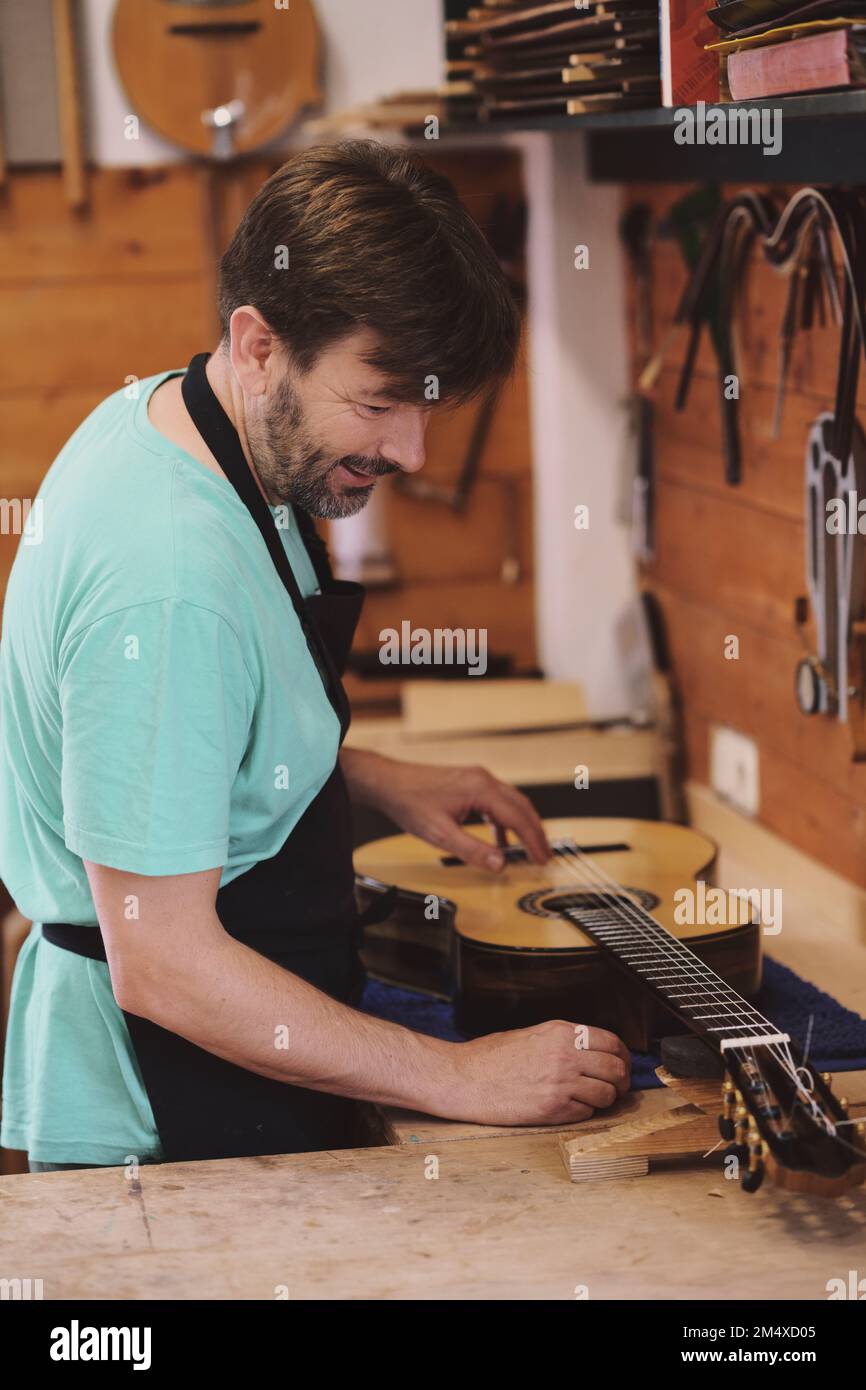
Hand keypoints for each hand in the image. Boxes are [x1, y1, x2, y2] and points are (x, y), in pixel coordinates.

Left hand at [364, 756, 550, 870]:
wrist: (388, 783)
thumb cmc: (410, 803)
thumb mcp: (440, 834)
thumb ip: (473, 850)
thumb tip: (501, 864)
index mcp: (481, 789)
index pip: (519, 818)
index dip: (534, 841)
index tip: (543, 859)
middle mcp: (483, 779)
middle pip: (522, 807)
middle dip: (535, 833)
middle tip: (544, 856)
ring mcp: (477, 778)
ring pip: (511, 802)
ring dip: (522, 825)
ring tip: (528, 849)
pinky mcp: (469, 782)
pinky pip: (496, 801)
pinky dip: (504, 820)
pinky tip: (499, 838)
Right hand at [448, 1020, 630, 1125]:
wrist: (464, 1079)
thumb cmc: (491, 1057)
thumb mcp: (532, 1034)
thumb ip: (565, 1041)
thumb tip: (593, 1051)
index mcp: (561, 1033)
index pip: (612, 1043)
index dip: (623, 1057)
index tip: (621, 1064)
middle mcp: (565, 1056)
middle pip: (616, 1070)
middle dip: (620, 1081)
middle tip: (615, 1087)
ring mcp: (561, 1084)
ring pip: (607, 1095)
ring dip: (605, 1099)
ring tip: (592, 1099)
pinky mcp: (553, 1110)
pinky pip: (587, 1113)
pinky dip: (584, 1113)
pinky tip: (570, 1107)